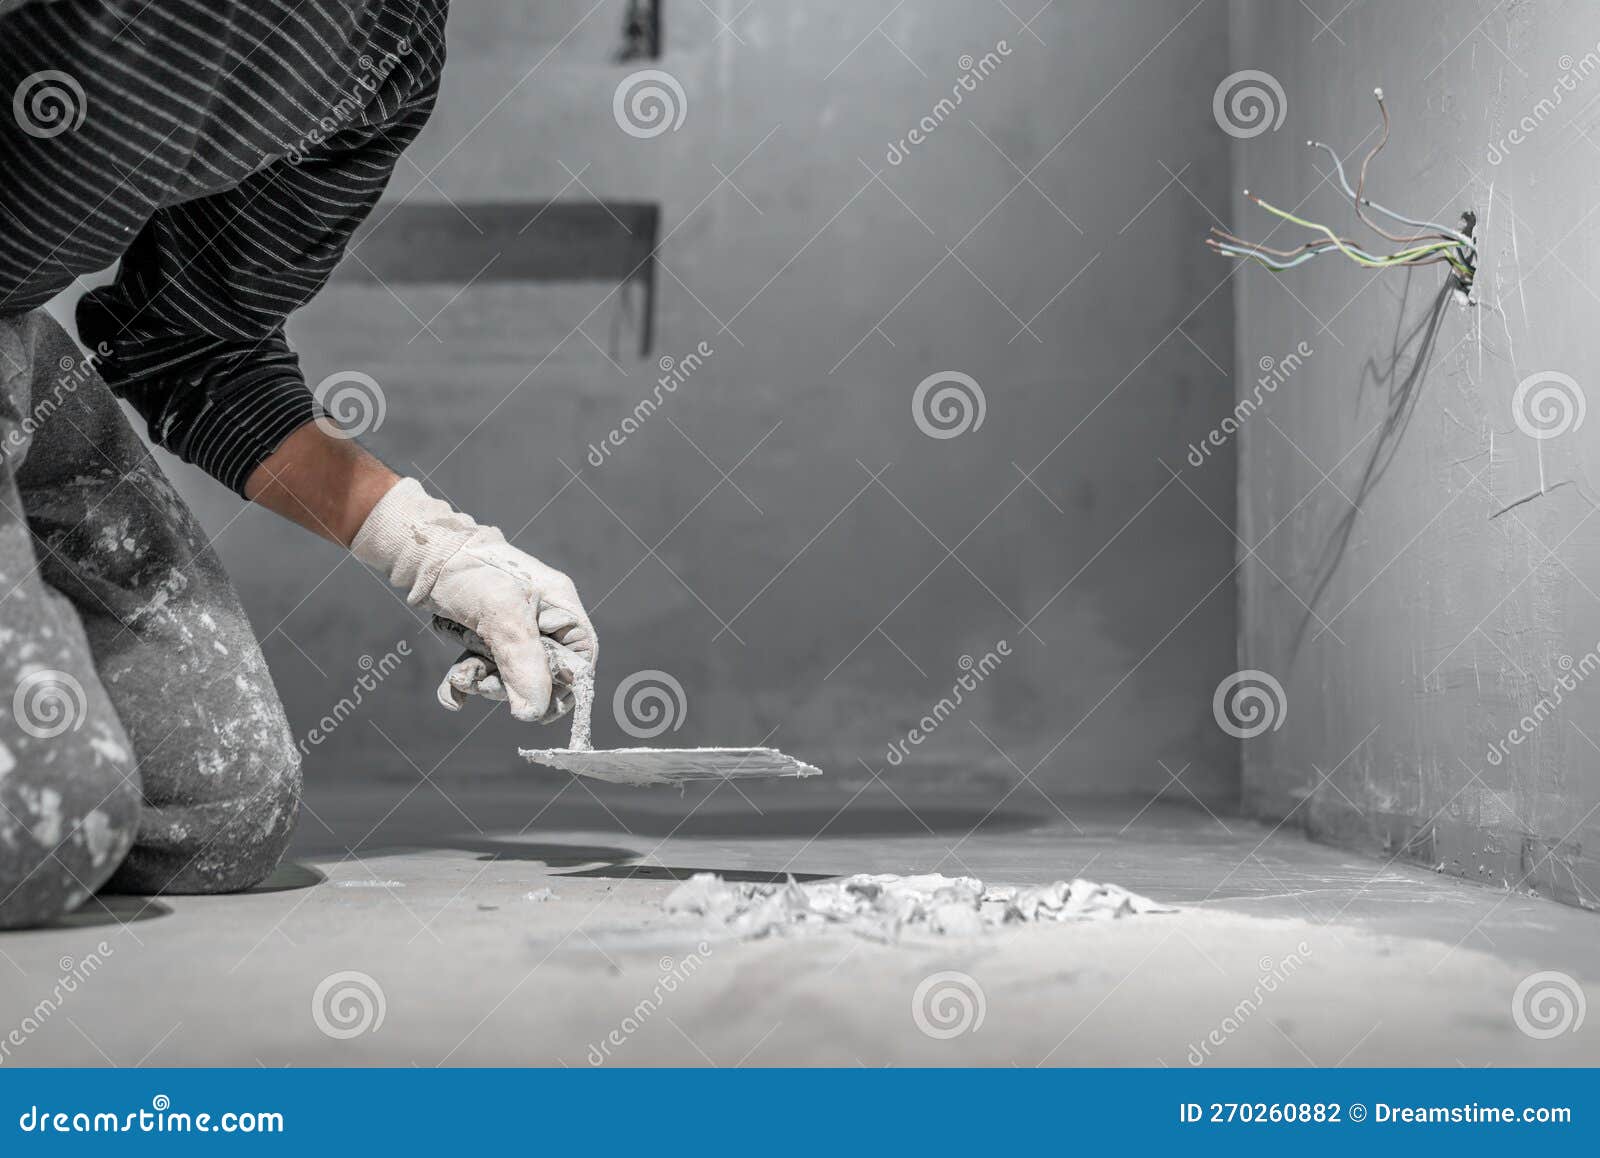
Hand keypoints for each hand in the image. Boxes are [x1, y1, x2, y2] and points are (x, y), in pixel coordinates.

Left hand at [350, 479, 596, 721]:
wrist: (420, 553)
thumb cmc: (468, 572)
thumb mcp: (502, 613)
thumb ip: (523, 661)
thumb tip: (533, 713)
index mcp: (559, 606)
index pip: (580, 658)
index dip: (565, 687)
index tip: (539, 710)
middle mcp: (540, 618)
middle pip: (541, 673)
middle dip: (510, 685)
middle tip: (485, 681)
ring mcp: (511, 628)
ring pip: (509, 675)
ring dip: (483, 683)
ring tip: (462, 675)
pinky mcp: (483, 635)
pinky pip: (483, 671)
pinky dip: (466, 684)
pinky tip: (452, 690)